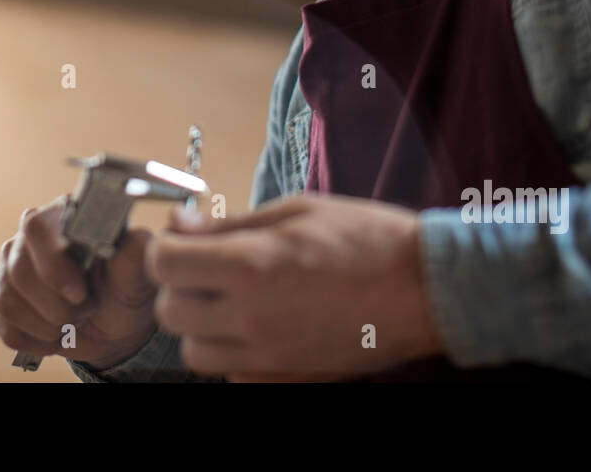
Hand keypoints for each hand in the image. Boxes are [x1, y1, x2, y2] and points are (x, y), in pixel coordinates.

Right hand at [0, 195, 157, 370]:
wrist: (111, 324)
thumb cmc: (124, 290)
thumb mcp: (137, 275)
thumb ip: (134, 255)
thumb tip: (129, 240)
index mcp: (63, 218)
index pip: (37, 228)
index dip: (53, 266)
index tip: (80, 293)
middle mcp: (29, 236)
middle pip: (19, 270)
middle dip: (57, 305)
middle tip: (86, 309)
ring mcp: (8, 264)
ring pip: (8, 301)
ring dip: (47, 324)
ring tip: (73, 319)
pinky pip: (4, 325)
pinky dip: (35, 339)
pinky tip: (55, 332)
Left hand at [146, 194, 441, 381]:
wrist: (425, 288)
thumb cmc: (368, 240)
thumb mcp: (295, 211)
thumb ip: (229, 223)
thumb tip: (180, 223)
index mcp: (252, 264)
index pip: (165, 263)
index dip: (166, 247)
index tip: (180, 240)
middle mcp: (252, 315)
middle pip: (170, 310)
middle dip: (178, 285)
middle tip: (205, 266)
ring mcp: (269, 356)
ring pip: (195, 351)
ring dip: (200, 324)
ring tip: (231, 299)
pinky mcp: (287, 379)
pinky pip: (232, 375)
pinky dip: (233, 353)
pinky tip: (259, 326)